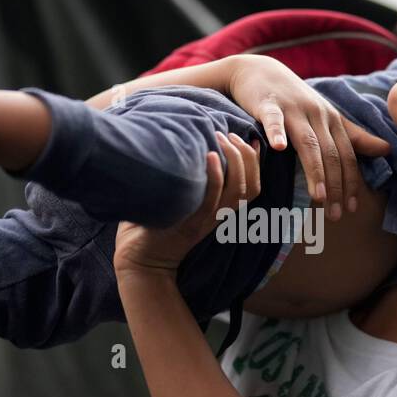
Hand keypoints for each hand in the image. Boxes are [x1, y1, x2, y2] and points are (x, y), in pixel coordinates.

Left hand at [114, 132, 261, 275]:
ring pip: (237, 190)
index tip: (252, 139)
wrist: (140, 262)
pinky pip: (212, 199)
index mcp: (220, 212)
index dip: (257, 162)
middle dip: (247, 156)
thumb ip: (188, 180)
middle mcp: (218, 217)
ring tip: (221, 137)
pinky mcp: (190, 225)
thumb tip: (186, 145)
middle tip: (230, 134)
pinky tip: (210, 155)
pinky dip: (216, 176)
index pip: (252, 186)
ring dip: (234, 159)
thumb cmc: (152, 227)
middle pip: (251, 186)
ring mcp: (206, 221)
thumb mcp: (178, 201)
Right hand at [226, 54, 389, 218]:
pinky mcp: (267, 104)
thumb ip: (354, 135)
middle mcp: (317, 114)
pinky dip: (276, 133)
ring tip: (317, 196)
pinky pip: (273, 120)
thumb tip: (387, 149)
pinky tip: (279, 148)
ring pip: (307, 142)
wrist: (259, 70)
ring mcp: (292, 109)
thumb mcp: (325, 116)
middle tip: (335, 214)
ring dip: (314, 169)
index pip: (347, 156)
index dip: (352, 182)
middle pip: (330, 154)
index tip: (352, 208)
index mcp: (332, 120)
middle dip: (335, 185)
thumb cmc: (294, 99)